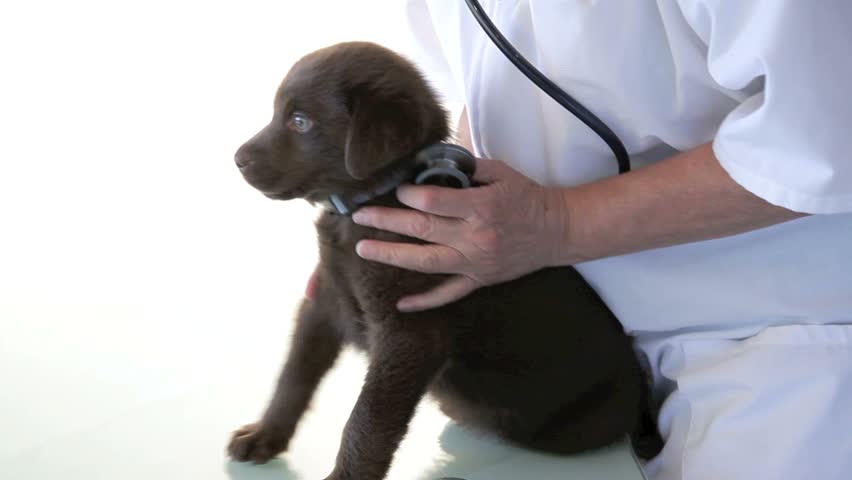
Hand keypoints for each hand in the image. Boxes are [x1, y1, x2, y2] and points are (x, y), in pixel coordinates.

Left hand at [352, 158, 567, 311]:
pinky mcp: (479, 279)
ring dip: (392, 256)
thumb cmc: (527, 197)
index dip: (409, 195)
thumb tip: (430, 166)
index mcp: (480, 207)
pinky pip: (449, 294)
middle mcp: (475, 237)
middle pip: (421, 230)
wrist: (557, 230)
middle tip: (359, 217)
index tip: (397, 190)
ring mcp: (475, 262)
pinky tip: (401, 305)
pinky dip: (425, 302)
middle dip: (386, 222)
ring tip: (364, 250)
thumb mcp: (500, 172)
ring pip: (426, 262)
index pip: (433, 202)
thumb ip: (466, 169)